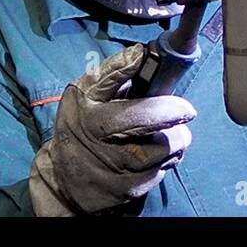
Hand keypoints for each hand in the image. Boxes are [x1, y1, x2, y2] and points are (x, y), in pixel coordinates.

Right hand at [29, 44, 195, 215]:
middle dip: (177, 131)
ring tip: (168, 134)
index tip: (184, 107)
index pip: (137, 117)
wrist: (62, 176)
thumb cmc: (79, 124)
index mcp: (92, 121)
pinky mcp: (124, 194)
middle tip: (183, 117)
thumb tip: (141, 52)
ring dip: (173, 145)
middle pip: (154, 146)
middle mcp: (102, 153)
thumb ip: (114, 71)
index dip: (166, 111)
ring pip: (161, 160)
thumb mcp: (85, 92)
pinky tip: (156, 154)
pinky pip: (157, 176)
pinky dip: (164, 163)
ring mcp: (113, 177)